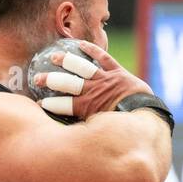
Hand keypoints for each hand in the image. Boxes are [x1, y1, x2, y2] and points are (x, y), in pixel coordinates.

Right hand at [33, 40, 151, 119]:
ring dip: (67, 61)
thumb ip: (85, 128)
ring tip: (54, 57)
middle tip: (37, 78)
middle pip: (67, 83)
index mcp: (86, 107)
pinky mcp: (117, 71)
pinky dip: (92, 49)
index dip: (49, 105)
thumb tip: (71, 137)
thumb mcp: (100, 130)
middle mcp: (92, 91)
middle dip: (50, 80)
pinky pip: (103, 58)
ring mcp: (104, 79)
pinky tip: (80, 44)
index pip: (62, 105)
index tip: (37, 105)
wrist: (145, 115)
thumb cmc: (122, 127)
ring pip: (82, 67)